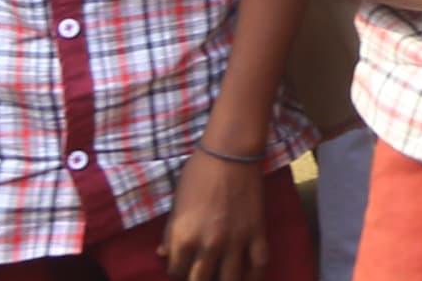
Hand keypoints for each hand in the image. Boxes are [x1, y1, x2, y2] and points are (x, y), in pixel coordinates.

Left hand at [162, 149, 272, 280]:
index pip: (176, 272)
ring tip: (222, 277)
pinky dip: (255, 277)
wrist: (231, 152)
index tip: (182, 266)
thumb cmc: (198, 174)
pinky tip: (249, 279)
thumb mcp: (177, 203)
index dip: (177, 271)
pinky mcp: (257, 233)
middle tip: (201, 273)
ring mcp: (235, 241)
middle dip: (198, 280)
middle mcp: (208, 245)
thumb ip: (170, 232)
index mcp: (184, 237)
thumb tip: (163, 254)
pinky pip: (258, 265)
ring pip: (229, 280)